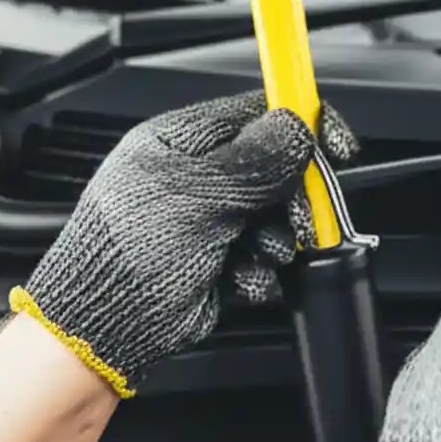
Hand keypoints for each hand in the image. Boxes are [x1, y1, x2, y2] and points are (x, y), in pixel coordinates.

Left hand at [12, 92, 356, 397]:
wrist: (104, 328)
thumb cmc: (127, 255)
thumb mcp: (198, 196)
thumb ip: (254, 161)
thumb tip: (296, 128)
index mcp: (183, 141)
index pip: (257, 113)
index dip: (301, 124)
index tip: (336, 144)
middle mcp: (197, 175)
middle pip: (274, 168)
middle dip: (292, 197)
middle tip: (295, 217)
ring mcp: (207, 217)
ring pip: (274, 215)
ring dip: (274, 240)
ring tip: (254, 254)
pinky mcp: (217, 257)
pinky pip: (261, 255)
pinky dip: (257, 271)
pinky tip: (237, 278)